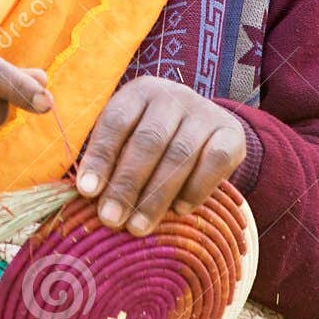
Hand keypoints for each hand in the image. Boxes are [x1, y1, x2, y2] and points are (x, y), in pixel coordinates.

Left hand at [76, 78, 247, 236]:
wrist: (207, 128)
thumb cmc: (153, 138)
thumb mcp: (129, 137)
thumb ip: (110, 159)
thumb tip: (87, 195)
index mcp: (140, 92)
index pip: (116, 122)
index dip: (100, 157)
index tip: (87, 191)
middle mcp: (173, 96)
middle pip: (148, 141)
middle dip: (126, 184)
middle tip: (110, 219)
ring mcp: (205, 112)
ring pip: (179, 156)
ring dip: (155, 197)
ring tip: (137, 227)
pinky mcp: (232, 133)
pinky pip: (214, 163)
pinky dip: (195, 190)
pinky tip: (178, 211)